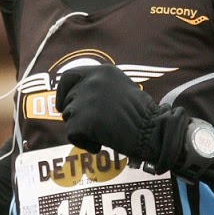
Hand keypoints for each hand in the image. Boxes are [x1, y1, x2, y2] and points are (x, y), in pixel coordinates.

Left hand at [54, 64, 188, 170]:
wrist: (152, 133)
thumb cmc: (141, 116)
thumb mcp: (121, 88)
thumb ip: (99, 87)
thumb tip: (74, 95)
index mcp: (102, 71)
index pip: (68, 76)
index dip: (62, 92)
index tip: (61, 106)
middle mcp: (92, 81)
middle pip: (68, 101)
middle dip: (77, 116)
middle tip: (97, 126)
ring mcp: (86, 100)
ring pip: (69, 119)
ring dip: (82, 129)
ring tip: (104, 133)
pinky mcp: (82, 120)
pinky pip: (72, 135)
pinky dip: (84, 143)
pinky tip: (101, 143)